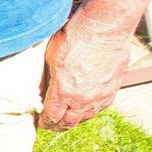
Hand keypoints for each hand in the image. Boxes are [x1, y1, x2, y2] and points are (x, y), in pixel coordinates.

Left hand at [38, 10, 131, 130]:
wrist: (105, 26)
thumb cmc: (74, 37)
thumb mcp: (49, 58)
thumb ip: (45, 78)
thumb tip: (39, 91)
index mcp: (63, 92)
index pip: (51, 118)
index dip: (45, 122)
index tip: (42, 122)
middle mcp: (82, 98)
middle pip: (68, 123)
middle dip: (57, 126)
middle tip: (52, 125)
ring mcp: (99, 95)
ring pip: (85, 117)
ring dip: (74, 120)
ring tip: (67, 119)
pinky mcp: (112, 88)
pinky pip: (100, 107)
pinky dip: (91, 111)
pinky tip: (85, 109)